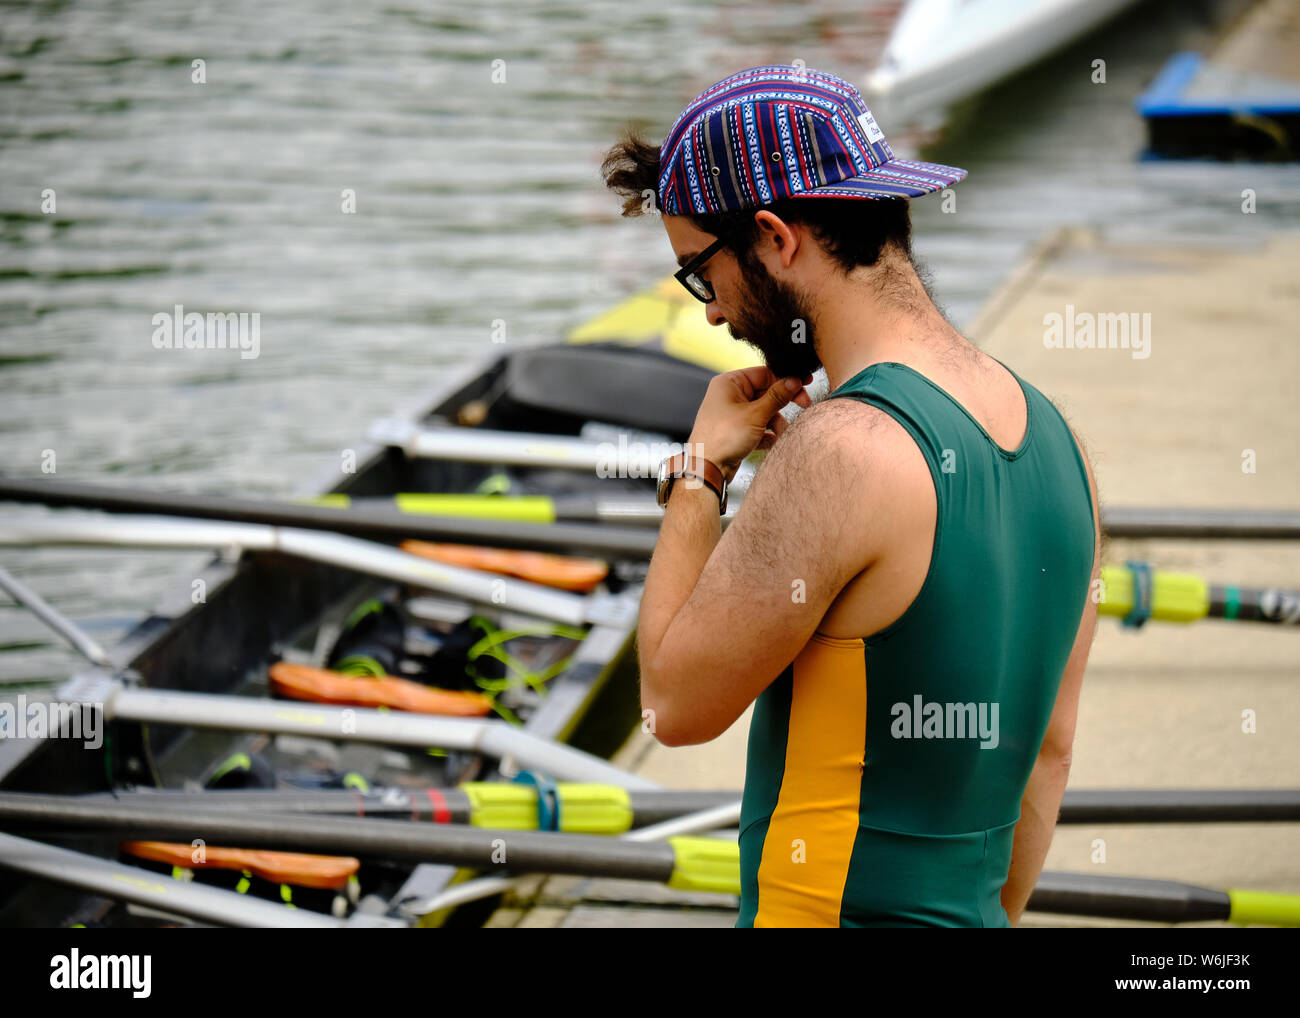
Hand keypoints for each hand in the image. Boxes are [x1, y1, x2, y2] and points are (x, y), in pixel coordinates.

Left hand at [687, 366, 812, 483]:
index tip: (803, 385)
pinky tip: (774, 442)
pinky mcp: (736, 431)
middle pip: (765, 392)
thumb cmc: (723, 438)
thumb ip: (777, 397)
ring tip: (783, 433)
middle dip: (783, 404)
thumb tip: (793, 381)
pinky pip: (757, 427)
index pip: (764, 374)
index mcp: (729, 383)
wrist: (706, 469)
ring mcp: (732, 414)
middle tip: (804, 404)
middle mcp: (729, 395)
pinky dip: (767, 434)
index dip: (785, 380)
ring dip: (777, 422)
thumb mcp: (756, 414)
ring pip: (763, 411)